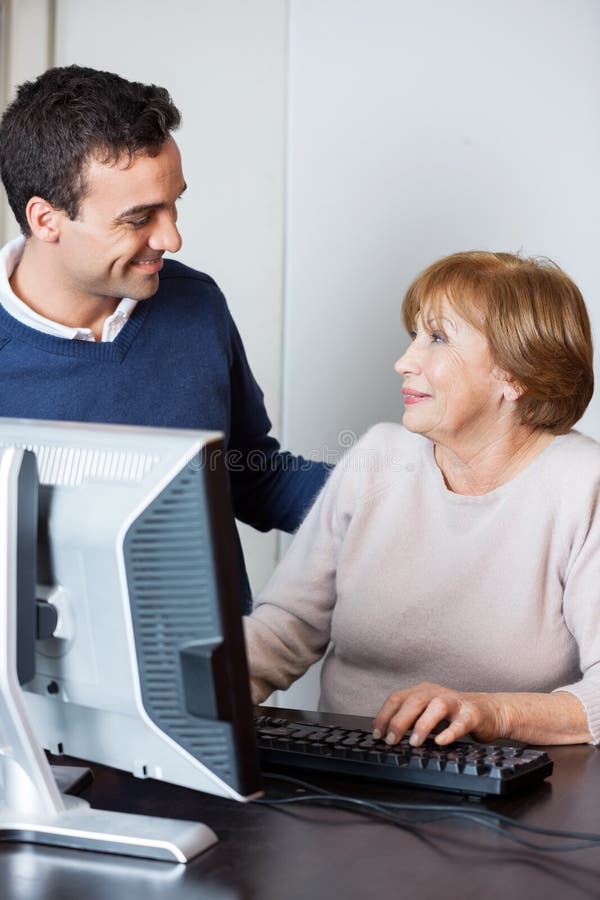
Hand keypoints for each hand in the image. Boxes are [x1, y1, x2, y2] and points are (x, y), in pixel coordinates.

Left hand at [372, 682, 509, 746]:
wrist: (491, 711)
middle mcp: (436, 693)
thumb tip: (387, 737)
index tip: (377, 733)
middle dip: (399, 721)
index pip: (397, 699)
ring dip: (422, 724)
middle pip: (413, 701)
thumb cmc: (455, 714)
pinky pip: (460, 723)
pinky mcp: (472, 714)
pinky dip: (449, 732)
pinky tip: (440, 742)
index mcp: (422, 691)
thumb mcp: (429, 713)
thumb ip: (411, 720)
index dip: (385, 715)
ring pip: (436, 707)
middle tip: (390, 739)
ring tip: (414, 742)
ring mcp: (455, 702)